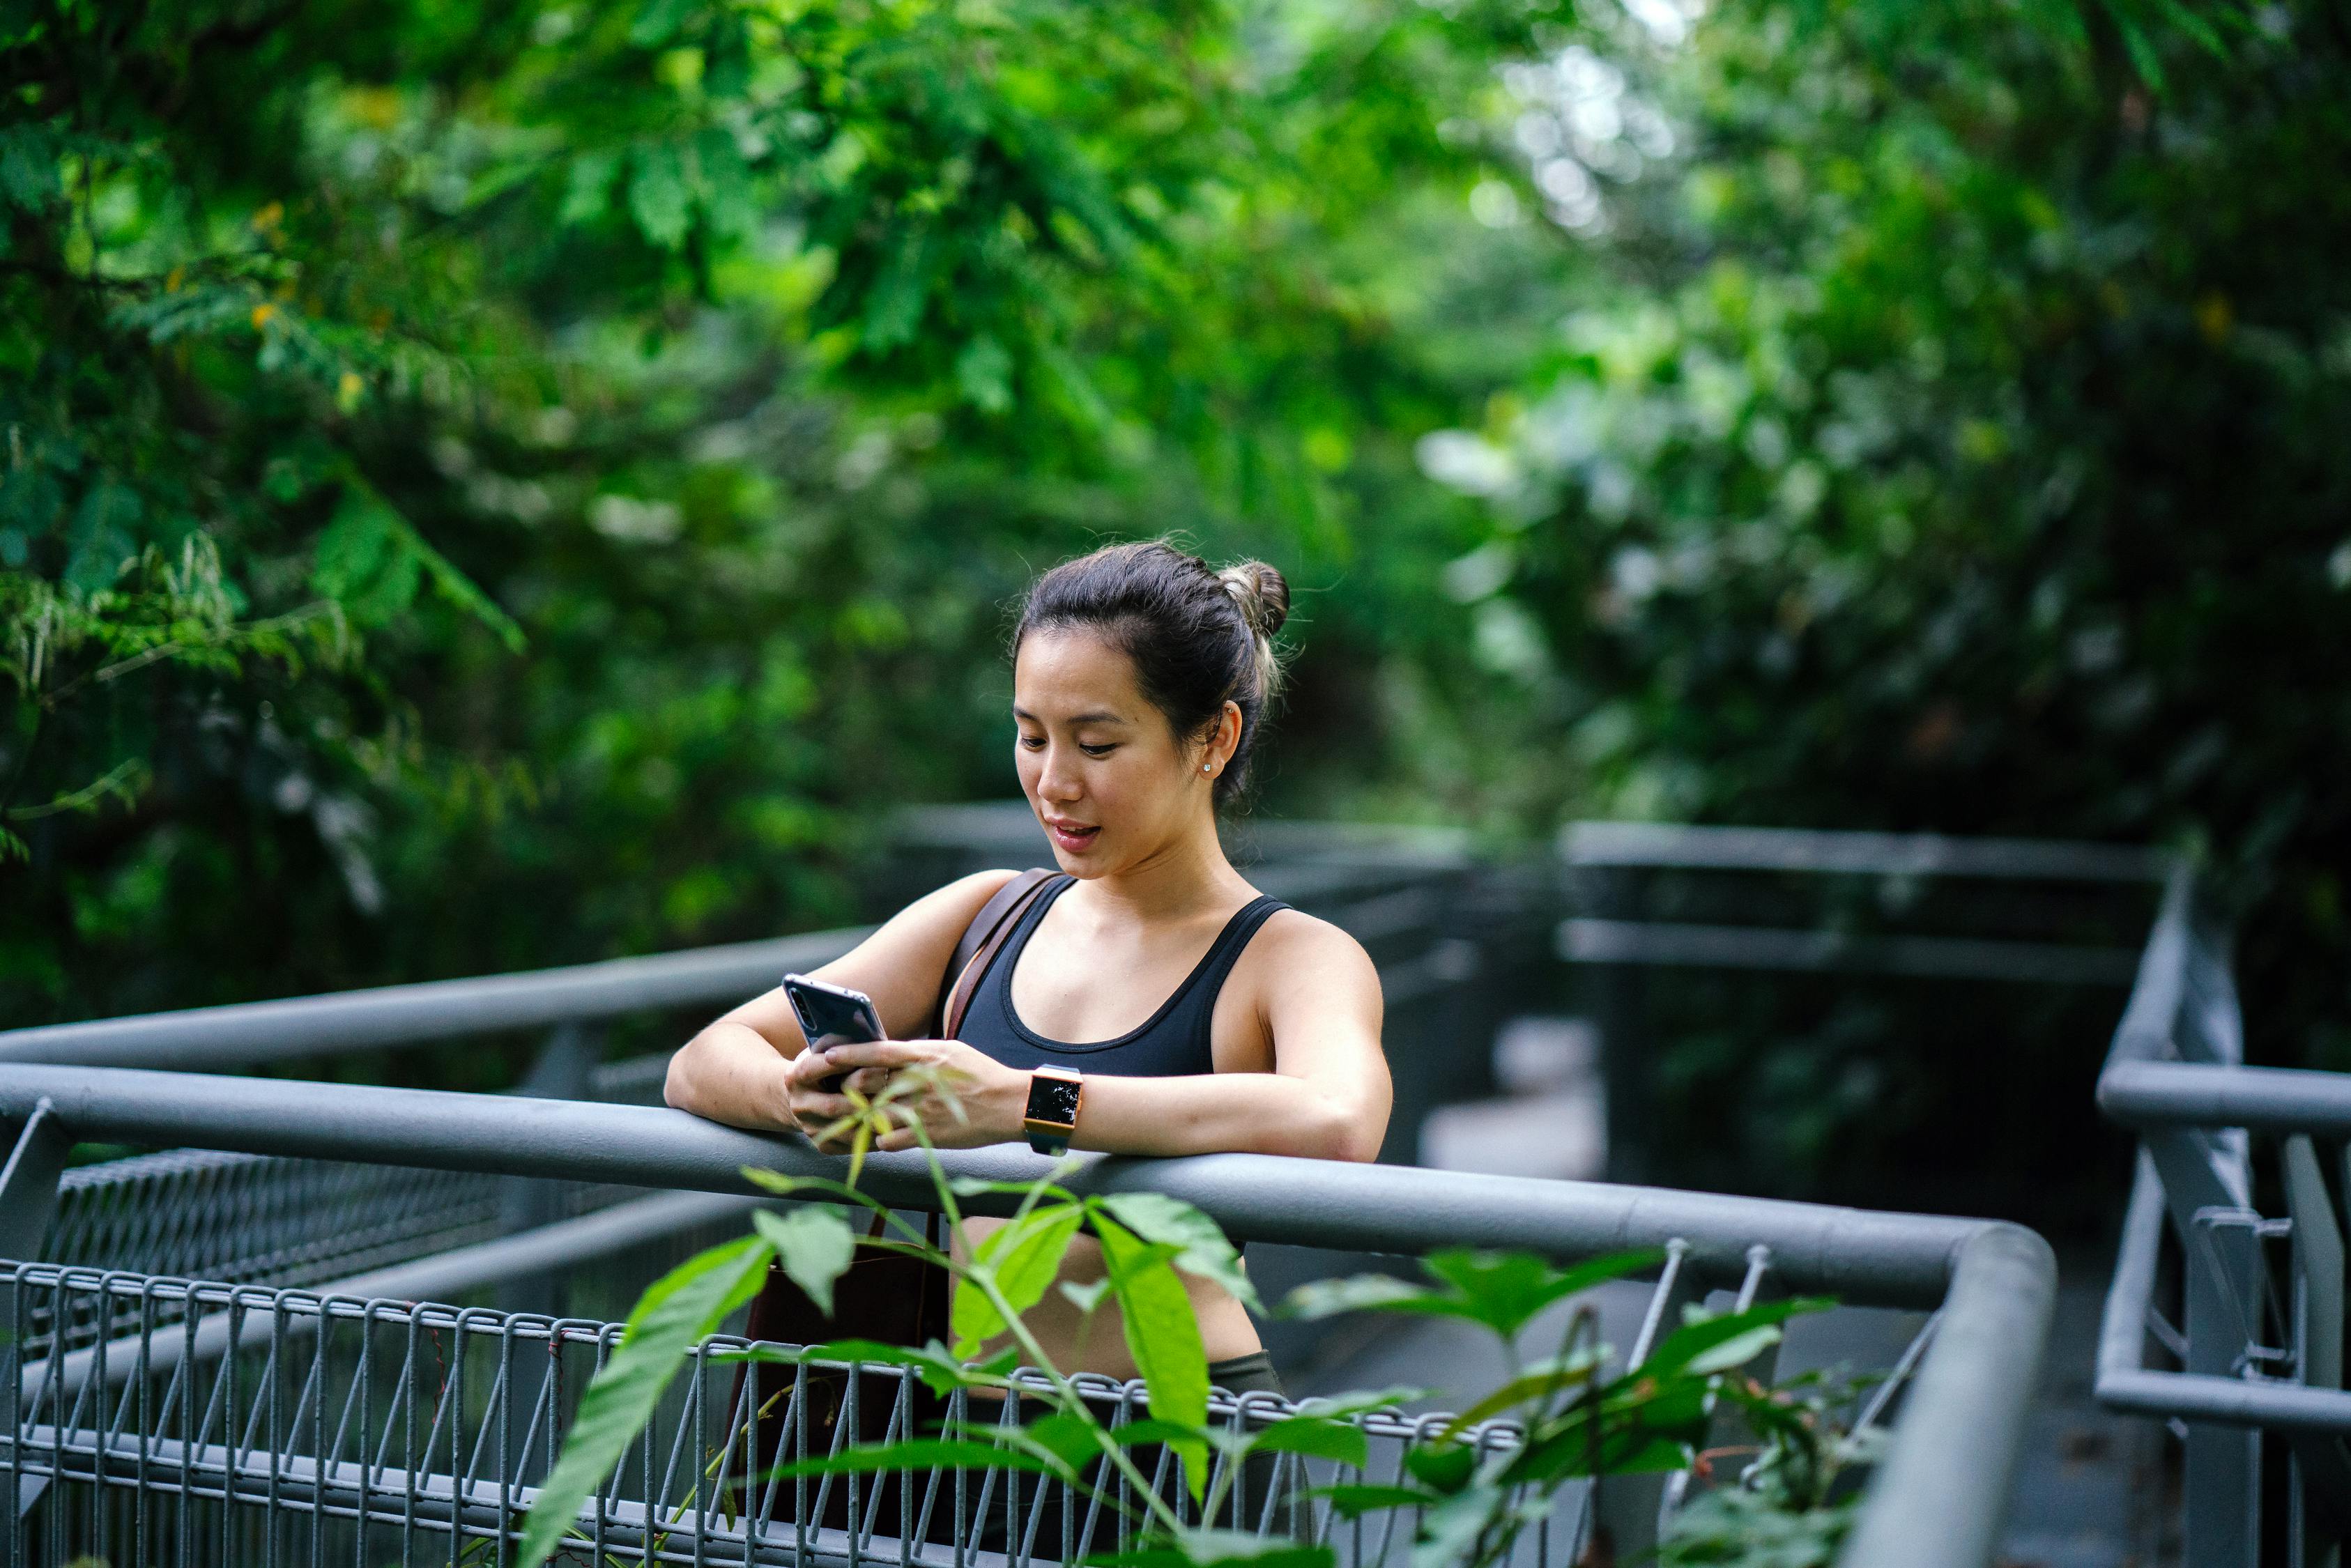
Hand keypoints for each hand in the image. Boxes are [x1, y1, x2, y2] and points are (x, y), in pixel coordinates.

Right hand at [780, 1044, 892, 1148]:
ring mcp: (809, 1127)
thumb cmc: (825, 1067)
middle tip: (892, 1092)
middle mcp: (800, 1104)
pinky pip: (851, 1144)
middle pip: (833, 1105)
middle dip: (864, 1099)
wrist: (804, 1098)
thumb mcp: (826, 1051)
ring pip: (844, 1128)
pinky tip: (892, 1129)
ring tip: (898, 1113)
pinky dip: (873, 1136)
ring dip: (872, 1122)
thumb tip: (871, 1040)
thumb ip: (842, 1046)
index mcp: (796, 1076)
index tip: (866, 1057)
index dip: (839, 1064)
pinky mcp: (822, 1146)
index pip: (814, 1069)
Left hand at [800, 1038, 1027, 1151]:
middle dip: (846, 1088)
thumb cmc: (981, 1075)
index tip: (826, 1055)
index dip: (849, 1053)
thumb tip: (892, 1051)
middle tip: (833, 1092)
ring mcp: (922, 1109)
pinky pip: (888, 1140)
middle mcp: (920, 1081)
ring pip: (872, 1114)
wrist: (1010, 1105)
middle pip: (867, 1083)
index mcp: (925, 1056)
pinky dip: (879, 1139)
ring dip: (856, 1117)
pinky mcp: (927, 1134)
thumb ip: (919, 1053)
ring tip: (846, 1118)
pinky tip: (880, 1137)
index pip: (878, 1051)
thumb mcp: (951, 1052)